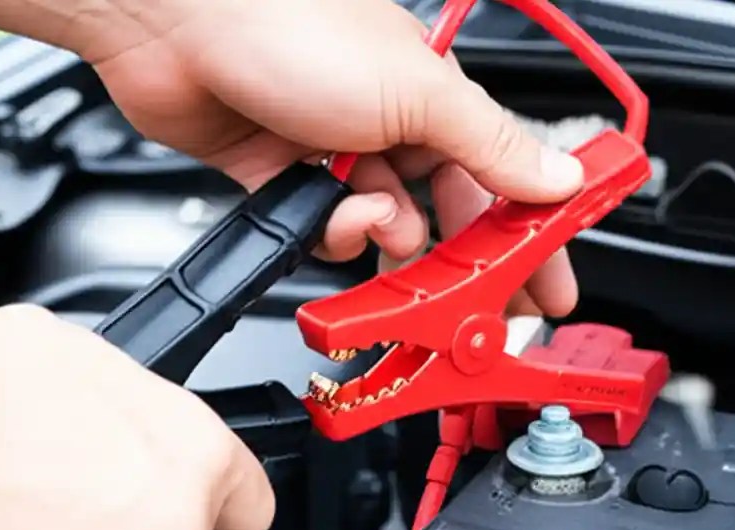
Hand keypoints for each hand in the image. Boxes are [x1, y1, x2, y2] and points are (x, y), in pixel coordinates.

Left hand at [86, 0, 584, 316]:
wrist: (176, 21)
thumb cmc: (291, 23)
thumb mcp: (417, 91)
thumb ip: (491, 143)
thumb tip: (558, 175)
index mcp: (434, 96)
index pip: (501, 174)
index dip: (527, 232)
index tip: (546, 281)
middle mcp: (387, 123)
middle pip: (441, 212)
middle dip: (453, 256)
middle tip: (466, 296)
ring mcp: (332, 151)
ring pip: (379, 230)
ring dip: (378, 236)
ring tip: (368, 217)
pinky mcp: (279, 176)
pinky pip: (320, 231)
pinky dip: (326, 232)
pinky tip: (322, 210)